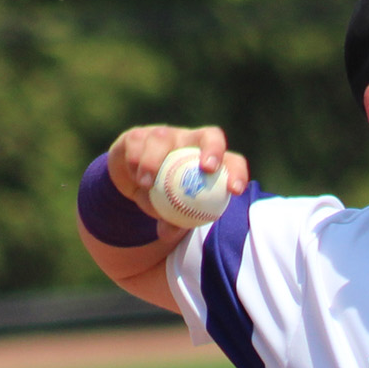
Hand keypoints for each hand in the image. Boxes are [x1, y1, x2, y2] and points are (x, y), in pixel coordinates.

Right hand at [107, 125, 250, 220]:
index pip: (233, 162)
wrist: (131, 180)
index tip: (235, 190)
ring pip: (164, 139)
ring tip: (147, 184)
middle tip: (208, 169)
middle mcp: (192, 142)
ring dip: (154, 162)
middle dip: (213, 150)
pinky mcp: (139, 135)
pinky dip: (134, 163)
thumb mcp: (169, 213)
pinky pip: (137, 145)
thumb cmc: (161, 199)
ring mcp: (167, 135)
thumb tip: (169, 232)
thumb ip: (172, 222)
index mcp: (209, 162)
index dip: (237, 172)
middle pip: (212, 136)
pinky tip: (134, 177)